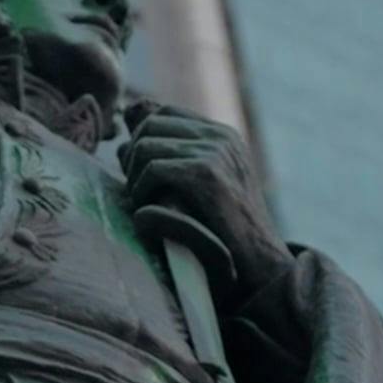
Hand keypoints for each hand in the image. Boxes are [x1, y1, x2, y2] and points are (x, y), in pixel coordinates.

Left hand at [120, 105, 289, 308]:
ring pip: (145, 145)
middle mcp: (220, 137)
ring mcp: (216, 152)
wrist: (261, 268)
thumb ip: (170, 163)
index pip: (163, 114)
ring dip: (135, 177)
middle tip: (137, 193)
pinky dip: (141, 192)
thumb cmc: (226, 238)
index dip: (142, 140)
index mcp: (223, 136)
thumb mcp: (200, 191)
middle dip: (134, 158)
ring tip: (141, 204)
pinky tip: (146, 214)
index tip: (139, 175)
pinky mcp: (207, 175)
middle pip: (150, 124)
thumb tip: (121, 143)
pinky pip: (153, 170)